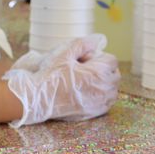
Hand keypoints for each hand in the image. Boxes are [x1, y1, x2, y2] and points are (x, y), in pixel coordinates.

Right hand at [4, 35, 119, 126]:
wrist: (39, 99)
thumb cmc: (52, 75)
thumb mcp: (65, 54)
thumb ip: (83, 44)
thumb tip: (96, 41)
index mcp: (99, 72)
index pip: (112, 60)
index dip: (99, 58)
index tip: (87, 61)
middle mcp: (103, 88)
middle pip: (115, 75)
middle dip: (105, 70)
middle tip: (88, 71)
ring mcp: (100, 102)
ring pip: (113, 90)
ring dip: (106, 85)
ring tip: (89, 82)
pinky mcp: (94, 112)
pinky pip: (107, 103)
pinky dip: (103, 98)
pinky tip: (89, 94)